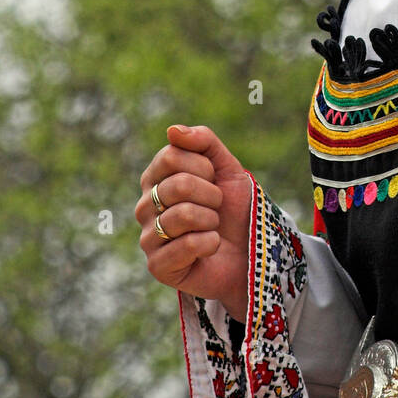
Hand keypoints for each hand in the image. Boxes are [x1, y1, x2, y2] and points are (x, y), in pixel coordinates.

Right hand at [136, 124, 250, 320]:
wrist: (251, 253)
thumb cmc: (236, 209)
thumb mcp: (227, 168)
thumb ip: (203, 141)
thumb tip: (172, 130)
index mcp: (155, 179)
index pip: (171, 156)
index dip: (204, 167)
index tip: (214, 181)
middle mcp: (145, 206)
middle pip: (178, 184)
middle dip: (212, 195)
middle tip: (217, 207)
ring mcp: (148, 237)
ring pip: (183, 215)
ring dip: (212, 220)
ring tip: (213, 228)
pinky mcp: (157, 266)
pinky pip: (186, 245)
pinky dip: (210, 244)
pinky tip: (210, 249)